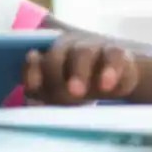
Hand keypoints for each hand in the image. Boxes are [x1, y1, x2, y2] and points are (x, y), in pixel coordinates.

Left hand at [23, 33, 138, 104]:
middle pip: (56, 56)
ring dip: (77, 73)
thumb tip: (34, 104)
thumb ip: (46, 93)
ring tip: (76, 92)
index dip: (31, 71)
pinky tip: (106, 85)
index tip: (32, 87)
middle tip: (56, 95)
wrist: (120, 74)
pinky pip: (113, 56)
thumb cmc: (83, 82)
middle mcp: (68, 46)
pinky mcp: (117, 53)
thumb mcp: (63, 92)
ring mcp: (92, 47)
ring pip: (82, 53)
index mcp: (49, 54)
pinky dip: (109, 69)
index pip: (35, 60)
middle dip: (53, 75)